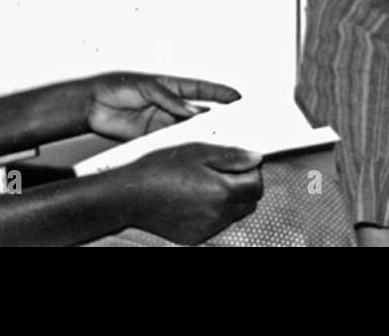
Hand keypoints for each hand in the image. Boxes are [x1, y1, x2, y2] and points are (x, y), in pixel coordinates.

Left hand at [85, 73, 240, 140]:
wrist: (92, 105)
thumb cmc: (116, 86)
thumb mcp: (147, 88)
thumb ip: (170, 100)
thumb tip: (190, 111)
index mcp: (171, 87)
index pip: (201, 90)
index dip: (220, 93)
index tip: (238, 97)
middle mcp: (170, 105)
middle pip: (198, 112)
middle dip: (216, 118)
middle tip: (234, 125)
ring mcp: (163, 121)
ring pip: (188, 129)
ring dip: (201, 134)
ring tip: (218, 140)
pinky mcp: (153, 136)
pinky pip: (173, 142)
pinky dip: (183, 146)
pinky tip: (193, 150)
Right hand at [116, 143, 263, 244]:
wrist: (131, 195)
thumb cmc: (160, 168)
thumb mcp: (197, 151)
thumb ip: (231, 155)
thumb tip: (257, 158)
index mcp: (223, 192)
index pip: (257, 185)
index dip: (251, 171)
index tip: (236, 162)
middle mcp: (219, 215)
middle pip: (249, 203)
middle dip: (243, 186)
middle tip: (221, 171)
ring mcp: (207, 229)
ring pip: (233, 214)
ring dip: (228, 200)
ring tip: (203, 183)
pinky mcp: (195, 237)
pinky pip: (215, 224)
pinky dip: (212, 212)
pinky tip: (193, 198)